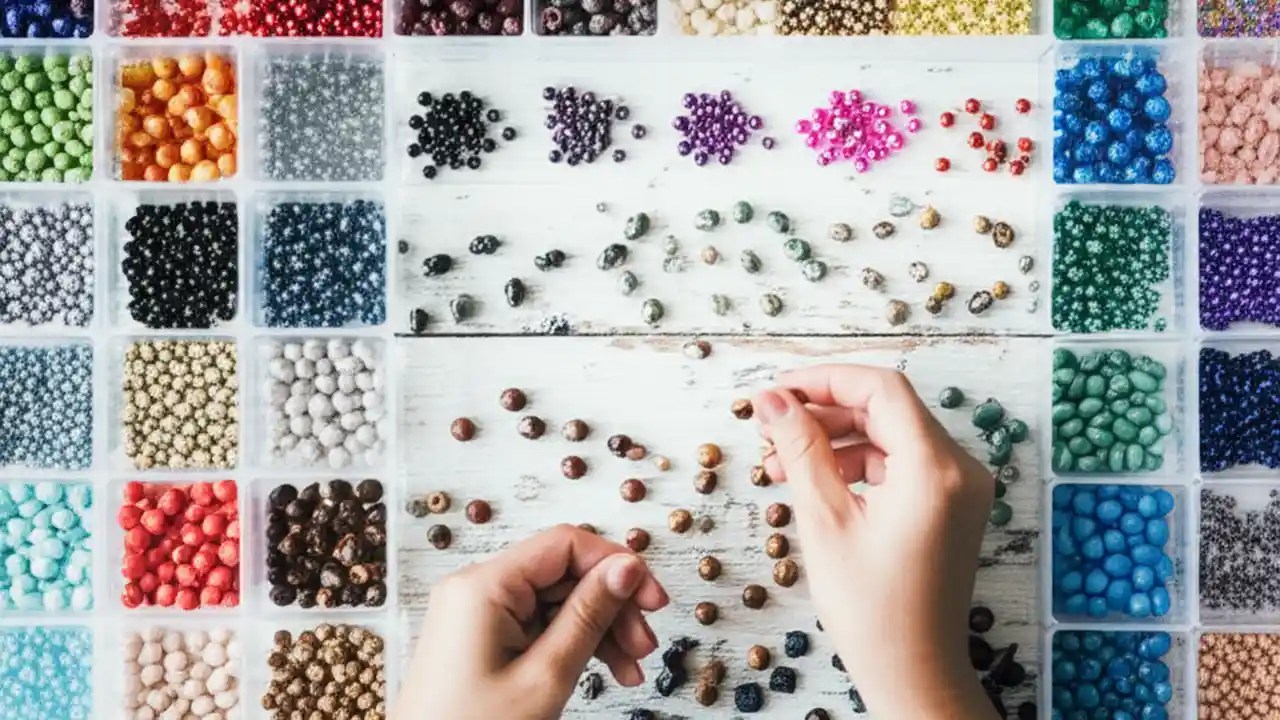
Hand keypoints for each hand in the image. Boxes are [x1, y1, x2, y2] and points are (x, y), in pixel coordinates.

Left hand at [395, 525, 668, 719]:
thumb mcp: (544, 676)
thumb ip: (588, 615)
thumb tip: (626, 566)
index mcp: (484, 585)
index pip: (565, 544)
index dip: (616, 565)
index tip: (653, 600)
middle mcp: (476, 588)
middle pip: (564, 573)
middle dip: (612, 605)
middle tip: (645, 645)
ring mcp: (477, 613)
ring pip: (556, 601)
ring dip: (599, 628)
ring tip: (631, 669)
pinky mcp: (480, 636)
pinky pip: (538, 624)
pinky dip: (573, 643)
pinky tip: (604, 669)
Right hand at [752, 365, 995, 718]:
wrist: (914, 672)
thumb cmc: (873, 611)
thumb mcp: (824, 520)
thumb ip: (800, 450)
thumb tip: (773, 400)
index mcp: (935, 469)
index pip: (880, 388)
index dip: (823, 380)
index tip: (778, 390)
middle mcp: (959, 469)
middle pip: (886, 408)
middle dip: (824, 411)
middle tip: (771, 425)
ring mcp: (960, 488)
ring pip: (891, 434)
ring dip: (836, 438)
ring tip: (781, 459)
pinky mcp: (951, 505)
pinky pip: (902, 462)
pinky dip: (859, 462)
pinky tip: (816, 478)